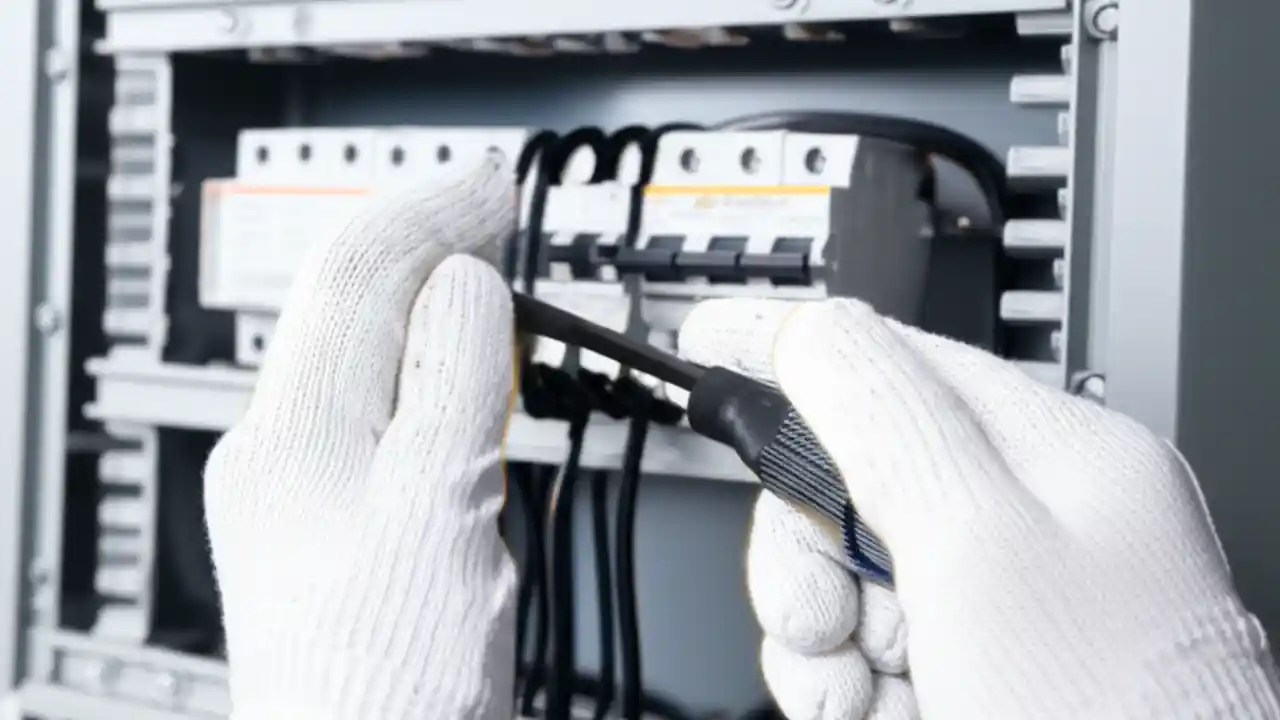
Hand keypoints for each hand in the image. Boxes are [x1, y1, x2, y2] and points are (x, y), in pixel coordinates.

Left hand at [204, 157, 518, 718]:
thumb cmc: (392, 687)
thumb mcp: (439, 510)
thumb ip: (454, 384)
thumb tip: (465, 289)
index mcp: (292, 439)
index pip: (355, 279)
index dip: (428, 217)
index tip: (491, 186)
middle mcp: (282, 458)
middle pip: (350, 308)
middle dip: (425, 247)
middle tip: (493, 210)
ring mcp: (306, 495)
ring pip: (368, 359)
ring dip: (430, 302)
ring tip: (484, 268)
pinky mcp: (341, 529)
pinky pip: (382, 414)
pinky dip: (433, 371)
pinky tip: (465, 376)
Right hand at [681, 298, 1279, 718]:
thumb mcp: (980, 551)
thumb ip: (888, 424)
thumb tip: (814, 336)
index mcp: (1060, 460)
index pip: (895, 363)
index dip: (791, 354)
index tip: (708, 342)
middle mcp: (1036, 526)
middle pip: (853, 481)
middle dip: (805, 555)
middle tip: (813, 619)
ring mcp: (1006, 610)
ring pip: (848, 577)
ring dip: (820, 642)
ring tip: (855, 697)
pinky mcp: (978, 676)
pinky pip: (868, 652)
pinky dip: (844, 689)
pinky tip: (875, 714)